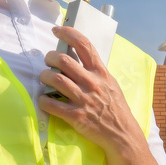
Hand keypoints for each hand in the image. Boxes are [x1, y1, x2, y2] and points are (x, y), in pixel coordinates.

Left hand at [38, 25, 141, 156]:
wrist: (122, 134)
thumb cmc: (115, 108)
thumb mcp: (111, 84)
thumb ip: (96, 71)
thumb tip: (77, 57)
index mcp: (101, 72)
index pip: (84, 44)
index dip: (68, 33)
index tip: (56, 30)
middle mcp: (92, 82)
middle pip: (63, 60)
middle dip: (50, 57)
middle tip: (48, 60)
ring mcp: (83, 99)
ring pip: (55, 79)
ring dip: (44, 76)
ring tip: (44, 78)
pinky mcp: (75, 116)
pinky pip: (51, 104)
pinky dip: (43, 99)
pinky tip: (44, 99)